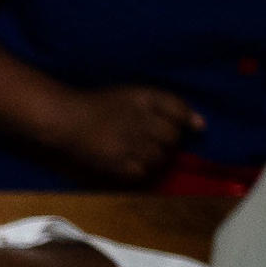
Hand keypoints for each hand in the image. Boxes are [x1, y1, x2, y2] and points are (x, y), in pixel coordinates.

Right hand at [49, 82, 200, 185]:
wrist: (63, 119)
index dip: (180, 120)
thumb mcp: (134, 95)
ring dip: (152, 156)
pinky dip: (137, 168)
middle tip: (147, 138)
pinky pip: (142, 172)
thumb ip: (168, 106)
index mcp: (144, 98)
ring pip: (160, 158)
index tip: (173, 126)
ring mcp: (128, 143)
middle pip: (172, 138)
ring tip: (135, 149)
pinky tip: (125, 159)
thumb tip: (202, 125)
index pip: (179, 111)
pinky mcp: (116, 163)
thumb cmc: (100, 105)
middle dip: (166, 141)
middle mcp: (140, 120)